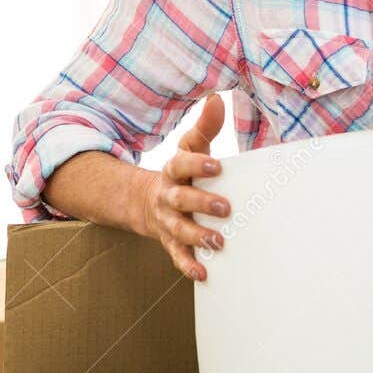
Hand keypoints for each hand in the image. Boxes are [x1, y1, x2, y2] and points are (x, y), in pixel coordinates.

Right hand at [136, 93, 230, 281]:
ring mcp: (167, 221)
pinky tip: (203, 273)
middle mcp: (167, 196)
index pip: (181, 164)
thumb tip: (218, 98)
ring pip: (179, 230)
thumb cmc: (183, 172)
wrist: (148, 202)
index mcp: (173, 170)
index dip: (196, 165)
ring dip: (197, 237)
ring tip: (218, 243)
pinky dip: (188, 265)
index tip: (216, 166)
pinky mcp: (170, 242)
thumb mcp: (191, 147)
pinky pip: (177, 256)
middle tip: (225, 208)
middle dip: (201, 203)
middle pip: (180, 199)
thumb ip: (205, 126)